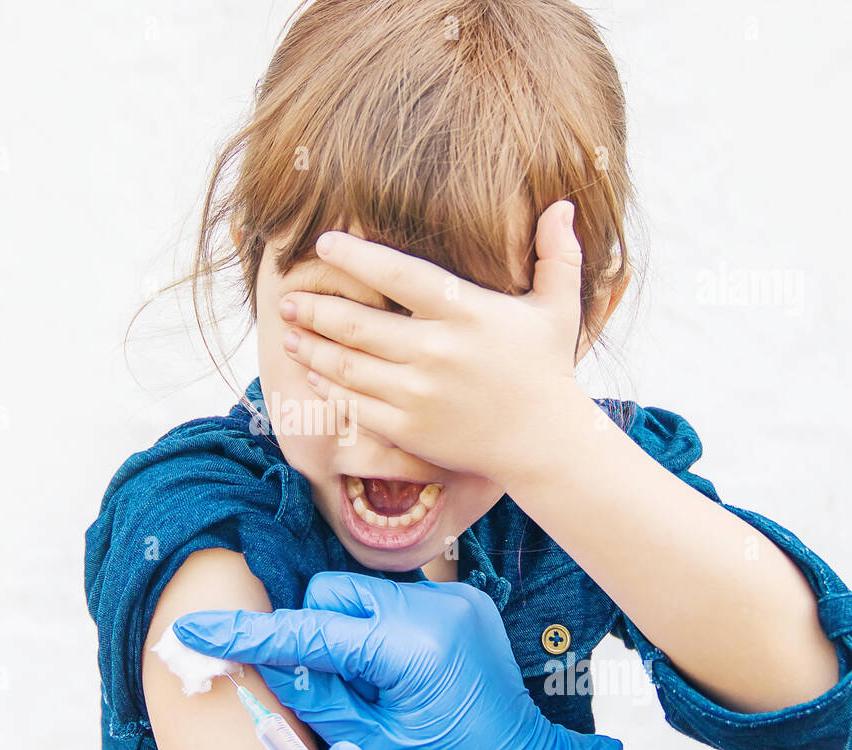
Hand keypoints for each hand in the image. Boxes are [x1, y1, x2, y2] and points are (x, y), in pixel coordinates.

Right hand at [175, 572, 622, 749]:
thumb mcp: (370, 744)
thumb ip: (314, 692)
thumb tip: (268, 655)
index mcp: (412, 647)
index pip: (310, 630)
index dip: (249, 634)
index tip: (198, 631)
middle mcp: (436, 607)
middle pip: (332, 594)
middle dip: (314, 634)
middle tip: (332, 689)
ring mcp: (454, 598)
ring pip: (360, 595)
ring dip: (348, 633)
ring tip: (376, 687)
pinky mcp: (463, 601)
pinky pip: (395, 601)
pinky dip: (380, 631)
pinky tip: (400, 673)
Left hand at [278, 200, 588, 486]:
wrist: (546, 443)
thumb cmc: (547, 369)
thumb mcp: (559, 306)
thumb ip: (556, 253)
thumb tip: (564, 203)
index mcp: (466, 312)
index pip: (396, 273)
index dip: (354, 256)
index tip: (323, 243)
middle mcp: (436, 351)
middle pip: (357, 323)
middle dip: (313, 308)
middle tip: (287, 298)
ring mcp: (419, 394)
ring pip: (347, 366)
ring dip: (311, 347)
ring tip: (287, 332)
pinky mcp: (409, 429)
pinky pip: (356, 405)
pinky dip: (328, 388)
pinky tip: (312, 374)